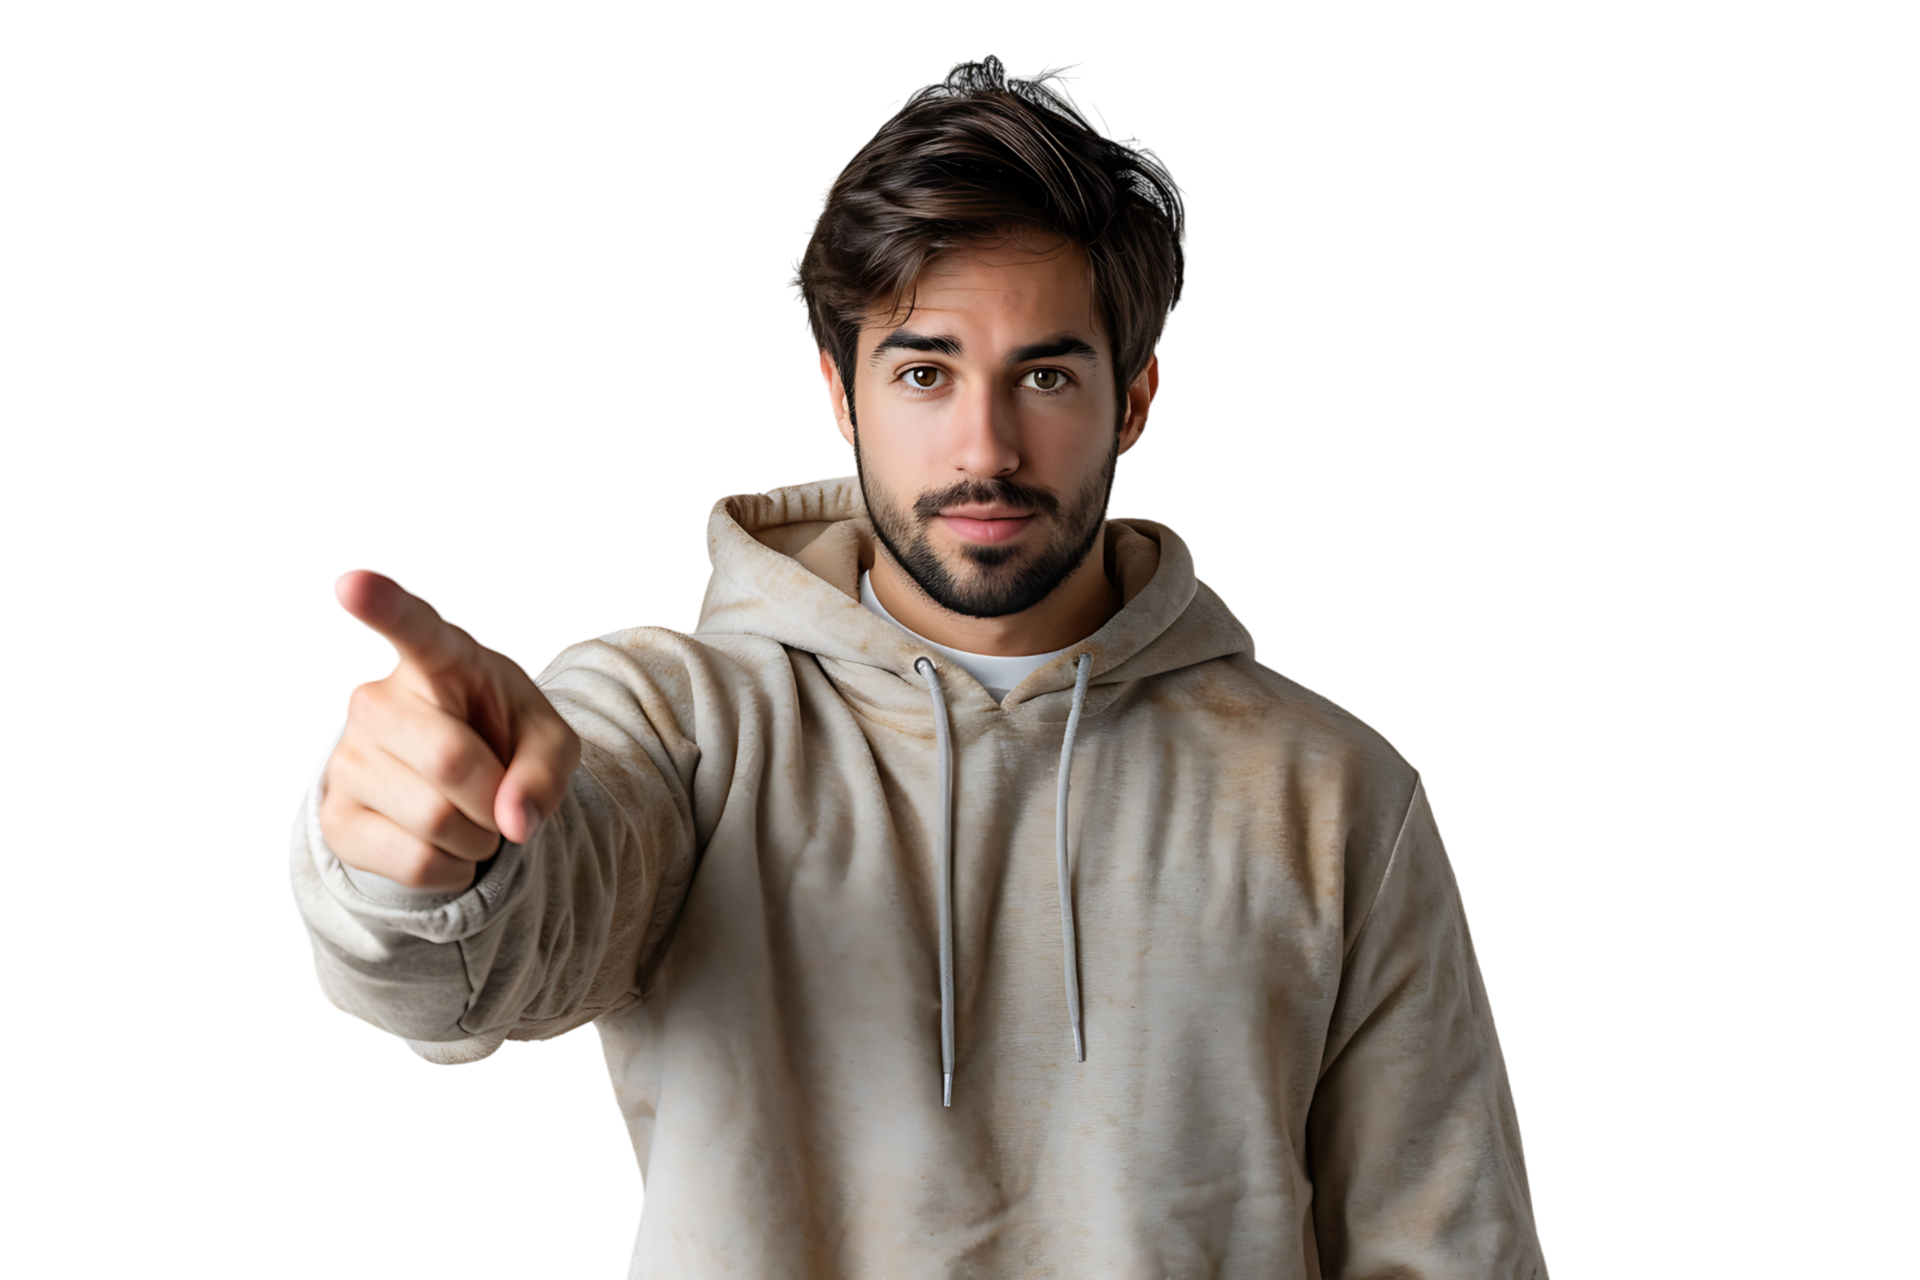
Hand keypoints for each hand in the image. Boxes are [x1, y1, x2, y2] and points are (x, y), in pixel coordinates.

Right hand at [318, 567, 580, 891]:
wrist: (463, 790)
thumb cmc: (505, 738)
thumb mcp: (550, 742)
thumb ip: (547, 770)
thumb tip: (513, 820)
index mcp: (437, 659)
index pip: (411, 627)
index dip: (381, 605)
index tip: (351, 582)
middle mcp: (377, 699)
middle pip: (449, 759)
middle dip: (495, 793)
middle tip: (498, 789)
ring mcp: (348, 757)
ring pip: (434, 820)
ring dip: (478, 835)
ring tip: (472, 815)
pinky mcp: (335, 817)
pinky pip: (414, 863)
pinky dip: (453, 869)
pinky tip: (447, 845)